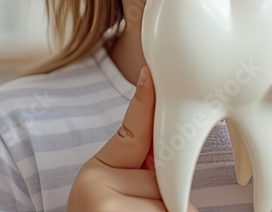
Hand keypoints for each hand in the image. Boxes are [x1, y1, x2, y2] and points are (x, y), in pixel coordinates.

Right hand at [67, 66, 197, 211]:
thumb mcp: (109, 189)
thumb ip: (137, 165)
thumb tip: (171, 143)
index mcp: (95, 173)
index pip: (132, 134)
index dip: (145, 103)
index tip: (151, 74)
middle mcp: (98, 190)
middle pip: (165, 182)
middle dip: (166, 201)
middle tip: (133, 211)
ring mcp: (109, 210)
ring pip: (175, 207)